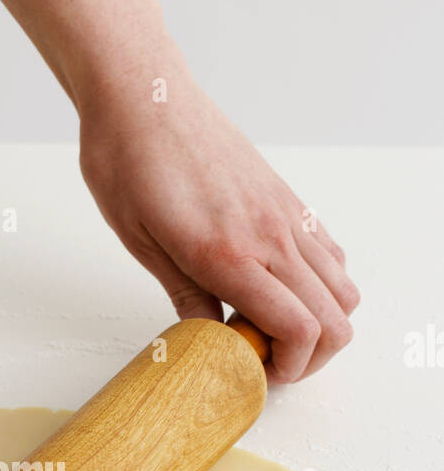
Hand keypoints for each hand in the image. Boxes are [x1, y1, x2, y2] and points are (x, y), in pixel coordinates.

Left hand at [78, 13, 359, 381]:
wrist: (144, 95)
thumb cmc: (128, 163)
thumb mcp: (141, 243)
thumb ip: (186, 297)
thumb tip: (209, 341)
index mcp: (229, 254)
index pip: (299, 329)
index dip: (288, 368)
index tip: (256, 375)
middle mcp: (270, 235)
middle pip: (335, 318)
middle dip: (311, 357)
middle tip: (267, 362)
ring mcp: (285, 215)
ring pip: (342, 288)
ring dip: (321, 322)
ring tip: (273, 329)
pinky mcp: (287, 199)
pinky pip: (329, 253)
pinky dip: (321, 284)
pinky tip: (277, 288)